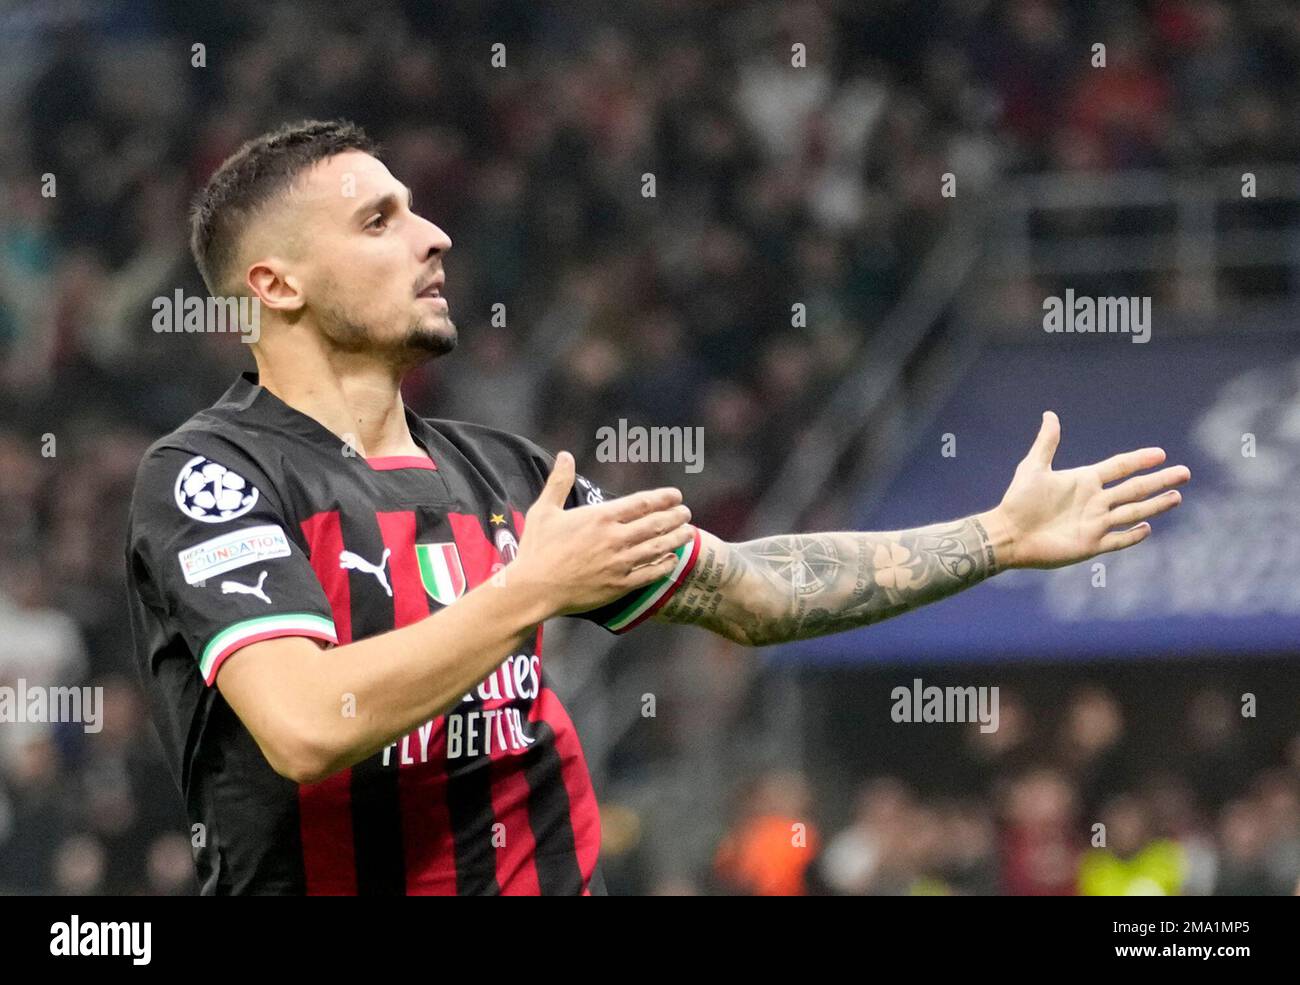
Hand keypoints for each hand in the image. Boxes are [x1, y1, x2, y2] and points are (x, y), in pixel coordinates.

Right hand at [511, 452, 693, 615]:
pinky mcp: (620, 586)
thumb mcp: (544, 510)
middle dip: (675, 517)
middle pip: (655, 524)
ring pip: (658, 548)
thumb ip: (559, 482)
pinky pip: (650, 574)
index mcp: (601, 517)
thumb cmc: (537, 549)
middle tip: (686, 513)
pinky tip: (673, 560)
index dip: (663, 498)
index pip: (642, 503)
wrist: (535, 588)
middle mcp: (616, 538)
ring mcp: (620, 563)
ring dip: (676, 539)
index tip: (676, 495)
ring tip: (688, 533)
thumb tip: (564, 455)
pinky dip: (664, 566)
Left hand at [987, 412, 1190, 569]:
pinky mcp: (1091, 544)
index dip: (1139, 460)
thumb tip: (1049, 414)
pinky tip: (1148, 527)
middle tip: (1185, 473)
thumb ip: (1046, 443)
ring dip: (1155, 505)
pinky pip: (1118, 539)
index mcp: (1084, 481)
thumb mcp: (1033, 468)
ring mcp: (1095, 523)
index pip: (1119, 467)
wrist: (1008, 534)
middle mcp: (1094, 501)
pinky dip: (1133, 535)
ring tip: (1177, 496)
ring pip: (1133, 512)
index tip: (1160, 453)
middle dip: (1159, 481)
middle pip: (1134, 489)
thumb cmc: (1018, 501)